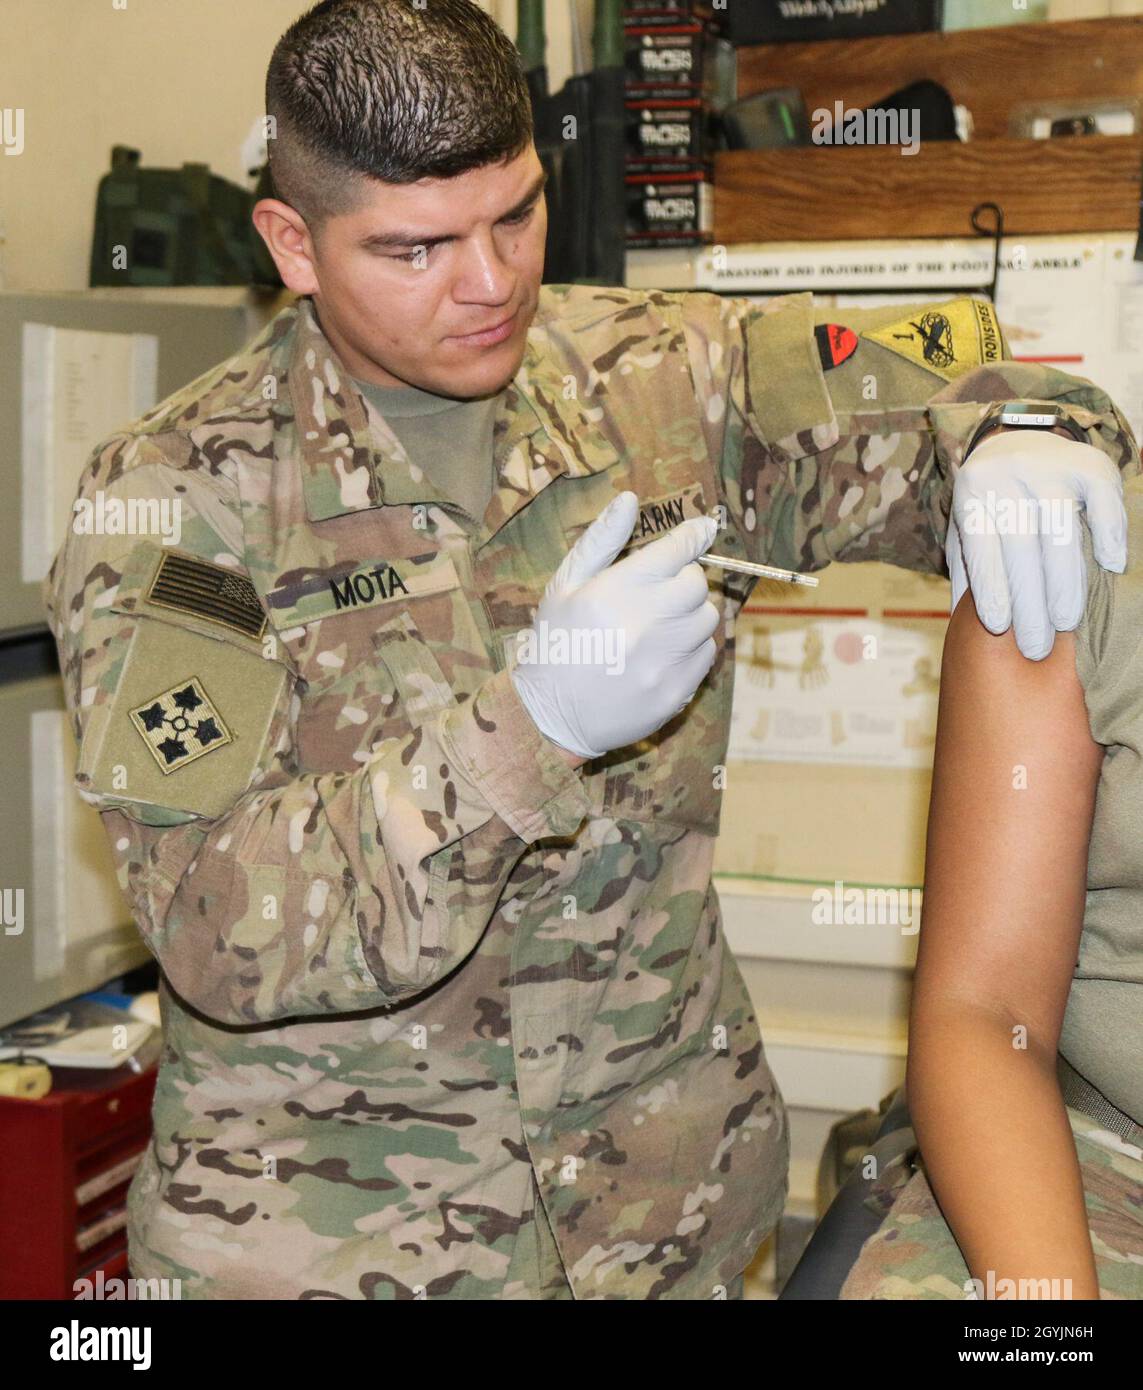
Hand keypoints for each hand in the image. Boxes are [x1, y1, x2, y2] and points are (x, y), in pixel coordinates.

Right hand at [510, 491, 720, 759]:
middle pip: (697, 584)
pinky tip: (664, 650)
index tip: (702, 529)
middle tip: (663, 587)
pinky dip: (692, 646)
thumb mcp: (565, 584)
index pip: (675, 551)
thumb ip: (602, 540)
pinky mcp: (676, 690)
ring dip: (690, 613)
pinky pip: (706, 653)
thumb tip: (630, 499)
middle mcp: (646, 624)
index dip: (693, 536)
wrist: (550, 714)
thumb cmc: (556, 641)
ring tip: (661, 622)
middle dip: (685, 578)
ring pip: (707, 619)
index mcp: (616, 592)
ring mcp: (664, 661)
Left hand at [946, 428, 1126, 660]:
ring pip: (1060, 529)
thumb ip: (967, 573)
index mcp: (972, 494)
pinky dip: (1108, 532)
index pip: (982, 545)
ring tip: (1066, 623)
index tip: (1001, 627)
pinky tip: (1111, 566)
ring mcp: (1048, 466)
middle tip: (1036, 646)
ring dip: (1064, 581)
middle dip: (1029, 601)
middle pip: (1020, 545)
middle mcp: (1007, 475)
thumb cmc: (990, 504)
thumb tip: (960, 628)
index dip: (992, 587)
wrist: (1016, 443)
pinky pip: (1101, 499)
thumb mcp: (966, 532)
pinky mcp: (1087, 461)